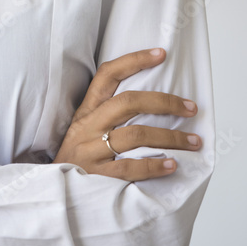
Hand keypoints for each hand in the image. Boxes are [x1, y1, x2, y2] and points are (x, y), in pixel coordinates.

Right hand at [53, 48, 199, 179]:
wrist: (53, 191)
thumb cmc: (76, 158)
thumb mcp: (84, 129)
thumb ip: (108, 115)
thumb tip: (150, 103)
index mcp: (87, 110)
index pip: (108, 74)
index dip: (134, 60)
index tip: (161, 53)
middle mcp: (89, 125)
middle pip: (128, 102)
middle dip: (164, 102)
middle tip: (191, 108)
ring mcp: (92, 150)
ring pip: (135, 135)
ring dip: (170, 137)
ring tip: (193, 141)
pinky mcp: (97, 176)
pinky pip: (130, 167)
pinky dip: (154, 166)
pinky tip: (172, 165)